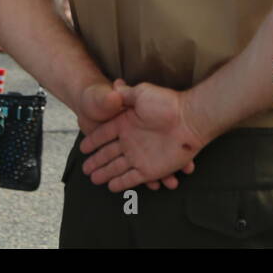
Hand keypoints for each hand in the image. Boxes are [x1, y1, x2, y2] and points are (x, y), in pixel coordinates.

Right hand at [78, 80, 203, 191]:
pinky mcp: (150, 170)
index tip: (83, 148)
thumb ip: (125, 94)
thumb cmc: (166, 103)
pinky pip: (132, 178)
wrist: (190, 120)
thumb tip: (114, 86)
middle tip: (85, 169)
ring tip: (93, 179)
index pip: (104, 134)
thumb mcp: (142, 93)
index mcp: (126, 123)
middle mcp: (131, 140)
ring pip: (117, 167)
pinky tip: (111, 186)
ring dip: (105, 173)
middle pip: (108, 154)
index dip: (93, 141)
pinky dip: (121, 183)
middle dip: (96, 161)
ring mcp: (140, 156)